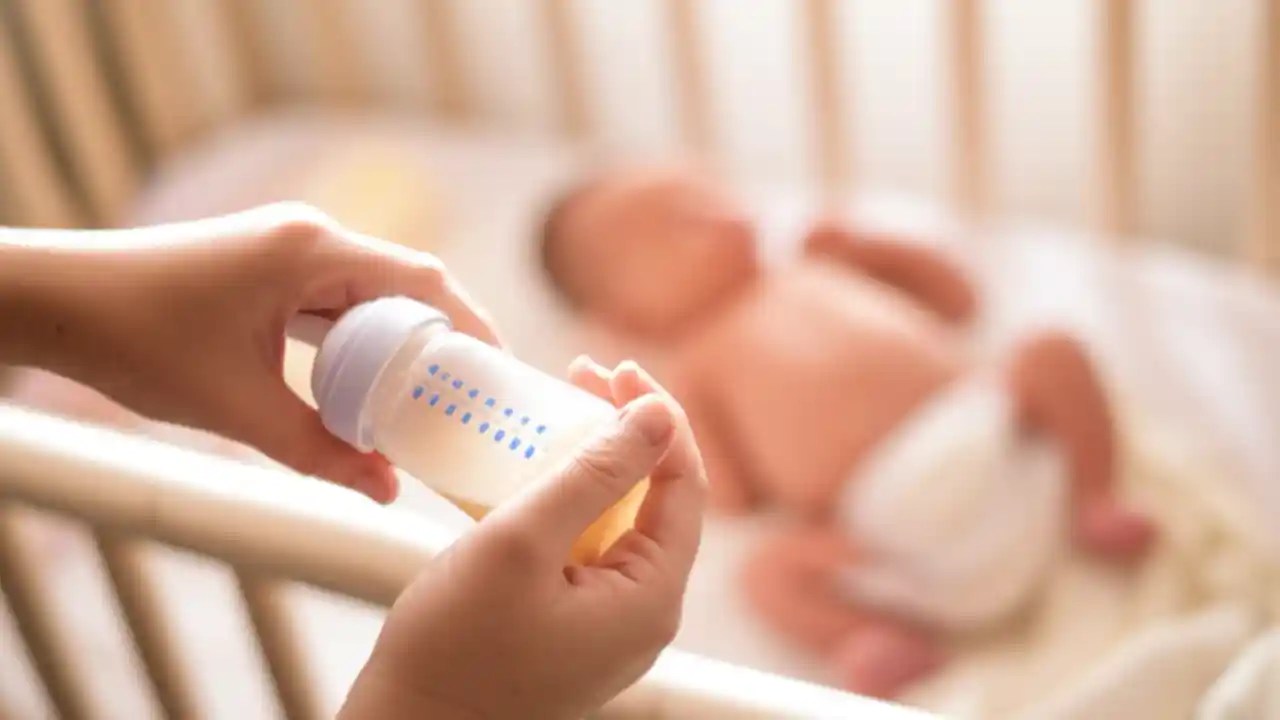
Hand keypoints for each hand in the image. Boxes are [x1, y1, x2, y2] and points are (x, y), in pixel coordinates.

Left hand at [0, 203, 497, 501]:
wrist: (53, 302)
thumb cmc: (136, 340)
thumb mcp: (237, 406)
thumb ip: (319, 451)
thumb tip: (387, 490)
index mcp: (312, 251)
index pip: (423, 279)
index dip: (471, 324)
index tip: (500, 372)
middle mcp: (308, 237)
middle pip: (405, 284)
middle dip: (443, 340)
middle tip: (470, 398)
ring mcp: (286, 248)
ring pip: (370, 293)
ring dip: (398, 341)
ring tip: (428, 397)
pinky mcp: (266, 267)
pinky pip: (334, 299)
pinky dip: (358, 338)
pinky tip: (365, 382)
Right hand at [340, 360, 706, 719]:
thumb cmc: (454, 647)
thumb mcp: (522, 541)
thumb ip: (595, 474)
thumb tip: (659, 415)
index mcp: (651, 597)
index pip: (685, 484)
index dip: (657, 417)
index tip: (614, 368)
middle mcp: (643, 614)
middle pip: (656, 499)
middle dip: (623, 431)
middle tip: (580, 376)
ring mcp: (608, 625)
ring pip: (618, 521)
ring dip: (591, 462)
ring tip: (558, 408)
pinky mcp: (572, 627)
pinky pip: (585, 548)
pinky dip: (565, 502)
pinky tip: (532, 470)